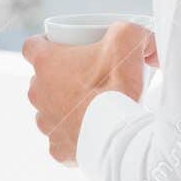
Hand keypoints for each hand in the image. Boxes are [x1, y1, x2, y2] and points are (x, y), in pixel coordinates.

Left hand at [22, 22, 151, 164]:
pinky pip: (62, 139)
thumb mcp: (127, 40)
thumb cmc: (116, 87)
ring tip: (92, 106)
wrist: (120, 136)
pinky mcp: (57, 148)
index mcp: (45, 63)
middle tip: (89, 77)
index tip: (66, 47)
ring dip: (66, 106)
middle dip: (61, 76)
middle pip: (42, 79)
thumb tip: (147, 42)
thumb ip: (133, 31)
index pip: (32, 46)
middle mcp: (37, 92)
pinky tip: (92, 132)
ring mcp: (45, 123)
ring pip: (50, 109)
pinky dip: (74, 135)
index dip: (47, 44)